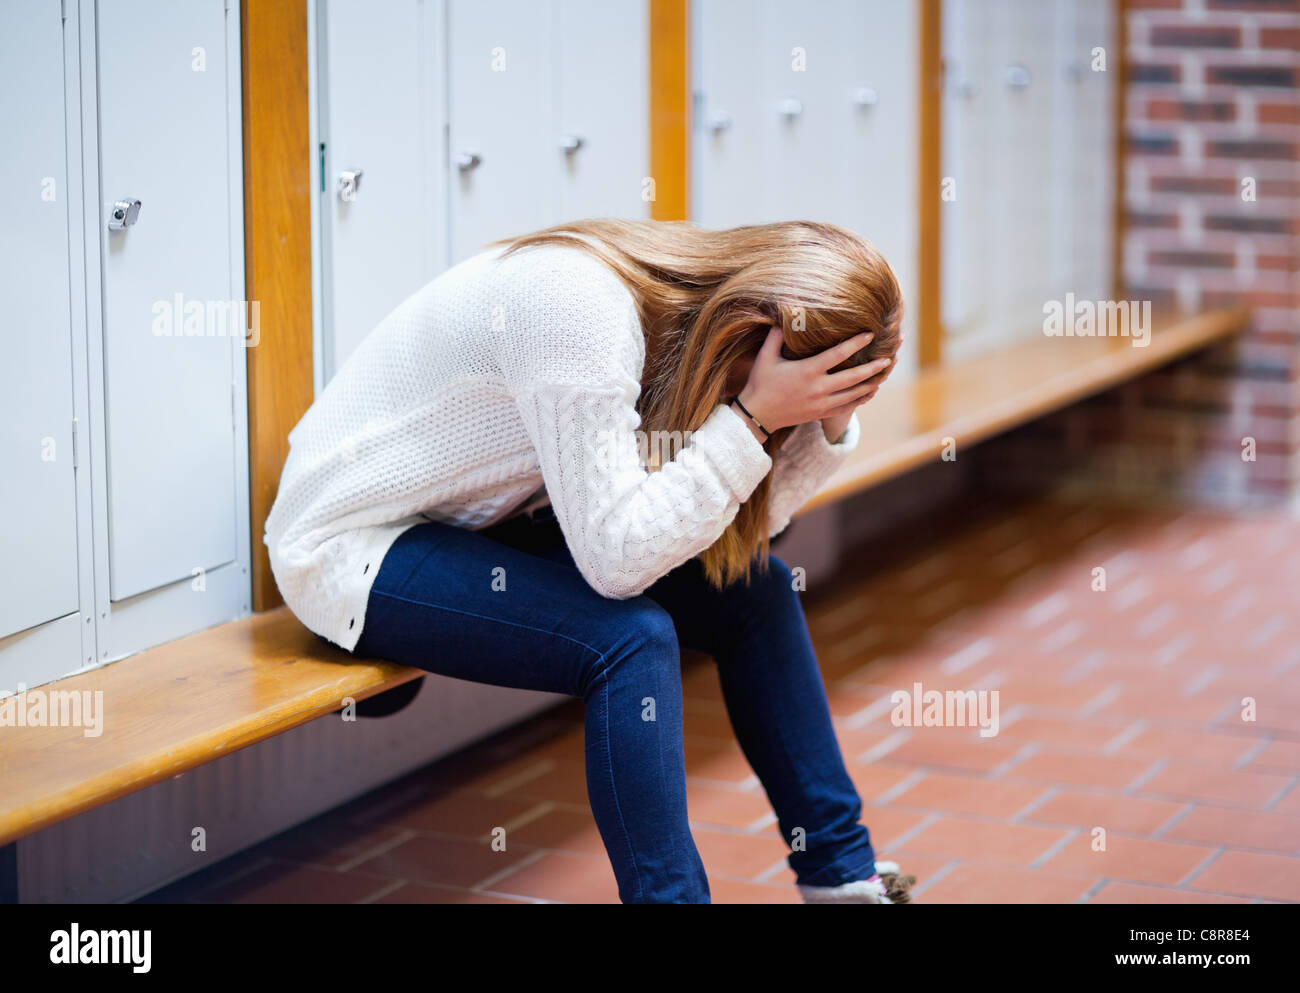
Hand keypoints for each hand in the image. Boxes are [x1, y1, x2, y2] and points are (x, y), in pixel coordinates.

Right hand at [736, 326, 890, 433]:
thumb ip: (775, 336)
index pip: (838, 355)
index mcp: (807, 371)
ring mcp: (821, 403)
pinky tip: (870, 392)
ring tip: (884, 374)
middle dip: (873, 367)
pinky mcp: (820, 413)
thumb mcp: (765, 357)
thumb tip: (783, 315)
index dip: (856, 344)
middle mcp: (818, 388)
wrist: (757, 416)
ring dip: (871, 384)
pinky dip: (861, 399)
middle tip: (889, 358)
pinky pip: (847, 407)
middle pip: (853, 377)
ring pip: (853, 394)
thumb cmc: (760, 383)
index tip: (870, 334)